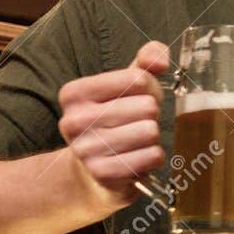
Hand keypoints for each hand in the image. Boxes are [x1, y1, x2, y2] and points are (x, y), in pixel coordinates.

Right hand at [58, 41, 170, 206]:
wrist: (90, 169)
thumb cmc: (114, 118)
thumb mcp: (125, 84)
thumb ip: (146, 60)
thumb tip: (159, 60)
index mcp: (74, 93)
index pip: (139, 79)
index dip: (149, 89)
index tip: (135, 99)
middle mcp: (74, 121)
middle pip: (148, 106)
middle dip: (152, 114)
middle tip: (136, 123)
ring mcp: (86, 150)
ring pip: (151, 131)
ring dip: (152, 137)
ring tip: (135, 140)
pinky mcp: (104, 173)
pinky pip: (153, 156)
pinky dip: (153, 156)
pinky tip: (137, 157)